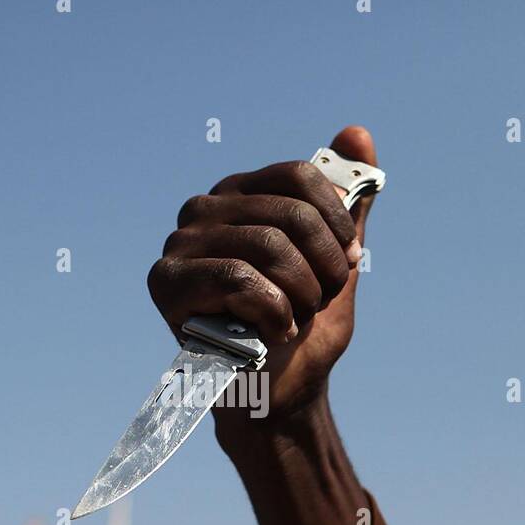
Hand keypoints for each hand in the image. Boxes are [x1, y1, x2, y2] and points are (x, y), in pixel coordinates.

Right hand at [147, 126, 378, 428]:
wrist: (282, 391)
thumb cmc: (304, 325)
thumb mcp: (336, 259)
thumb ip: (347, 201)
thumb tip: (358, 132)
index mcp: (241, 193)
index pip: (298, 175)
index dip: (335, 222)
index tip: (348, 264)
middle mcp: (203, 209)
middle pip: (288, 214)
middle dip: (322, 268)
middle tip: (320, 302)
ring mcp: (180, 243)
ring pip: (268, 246)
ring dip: (301, 294)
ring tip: (296, 319)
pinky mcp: (166, 282)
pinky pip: (239, 278)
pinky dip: (274, 313)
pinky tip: (274, 333)